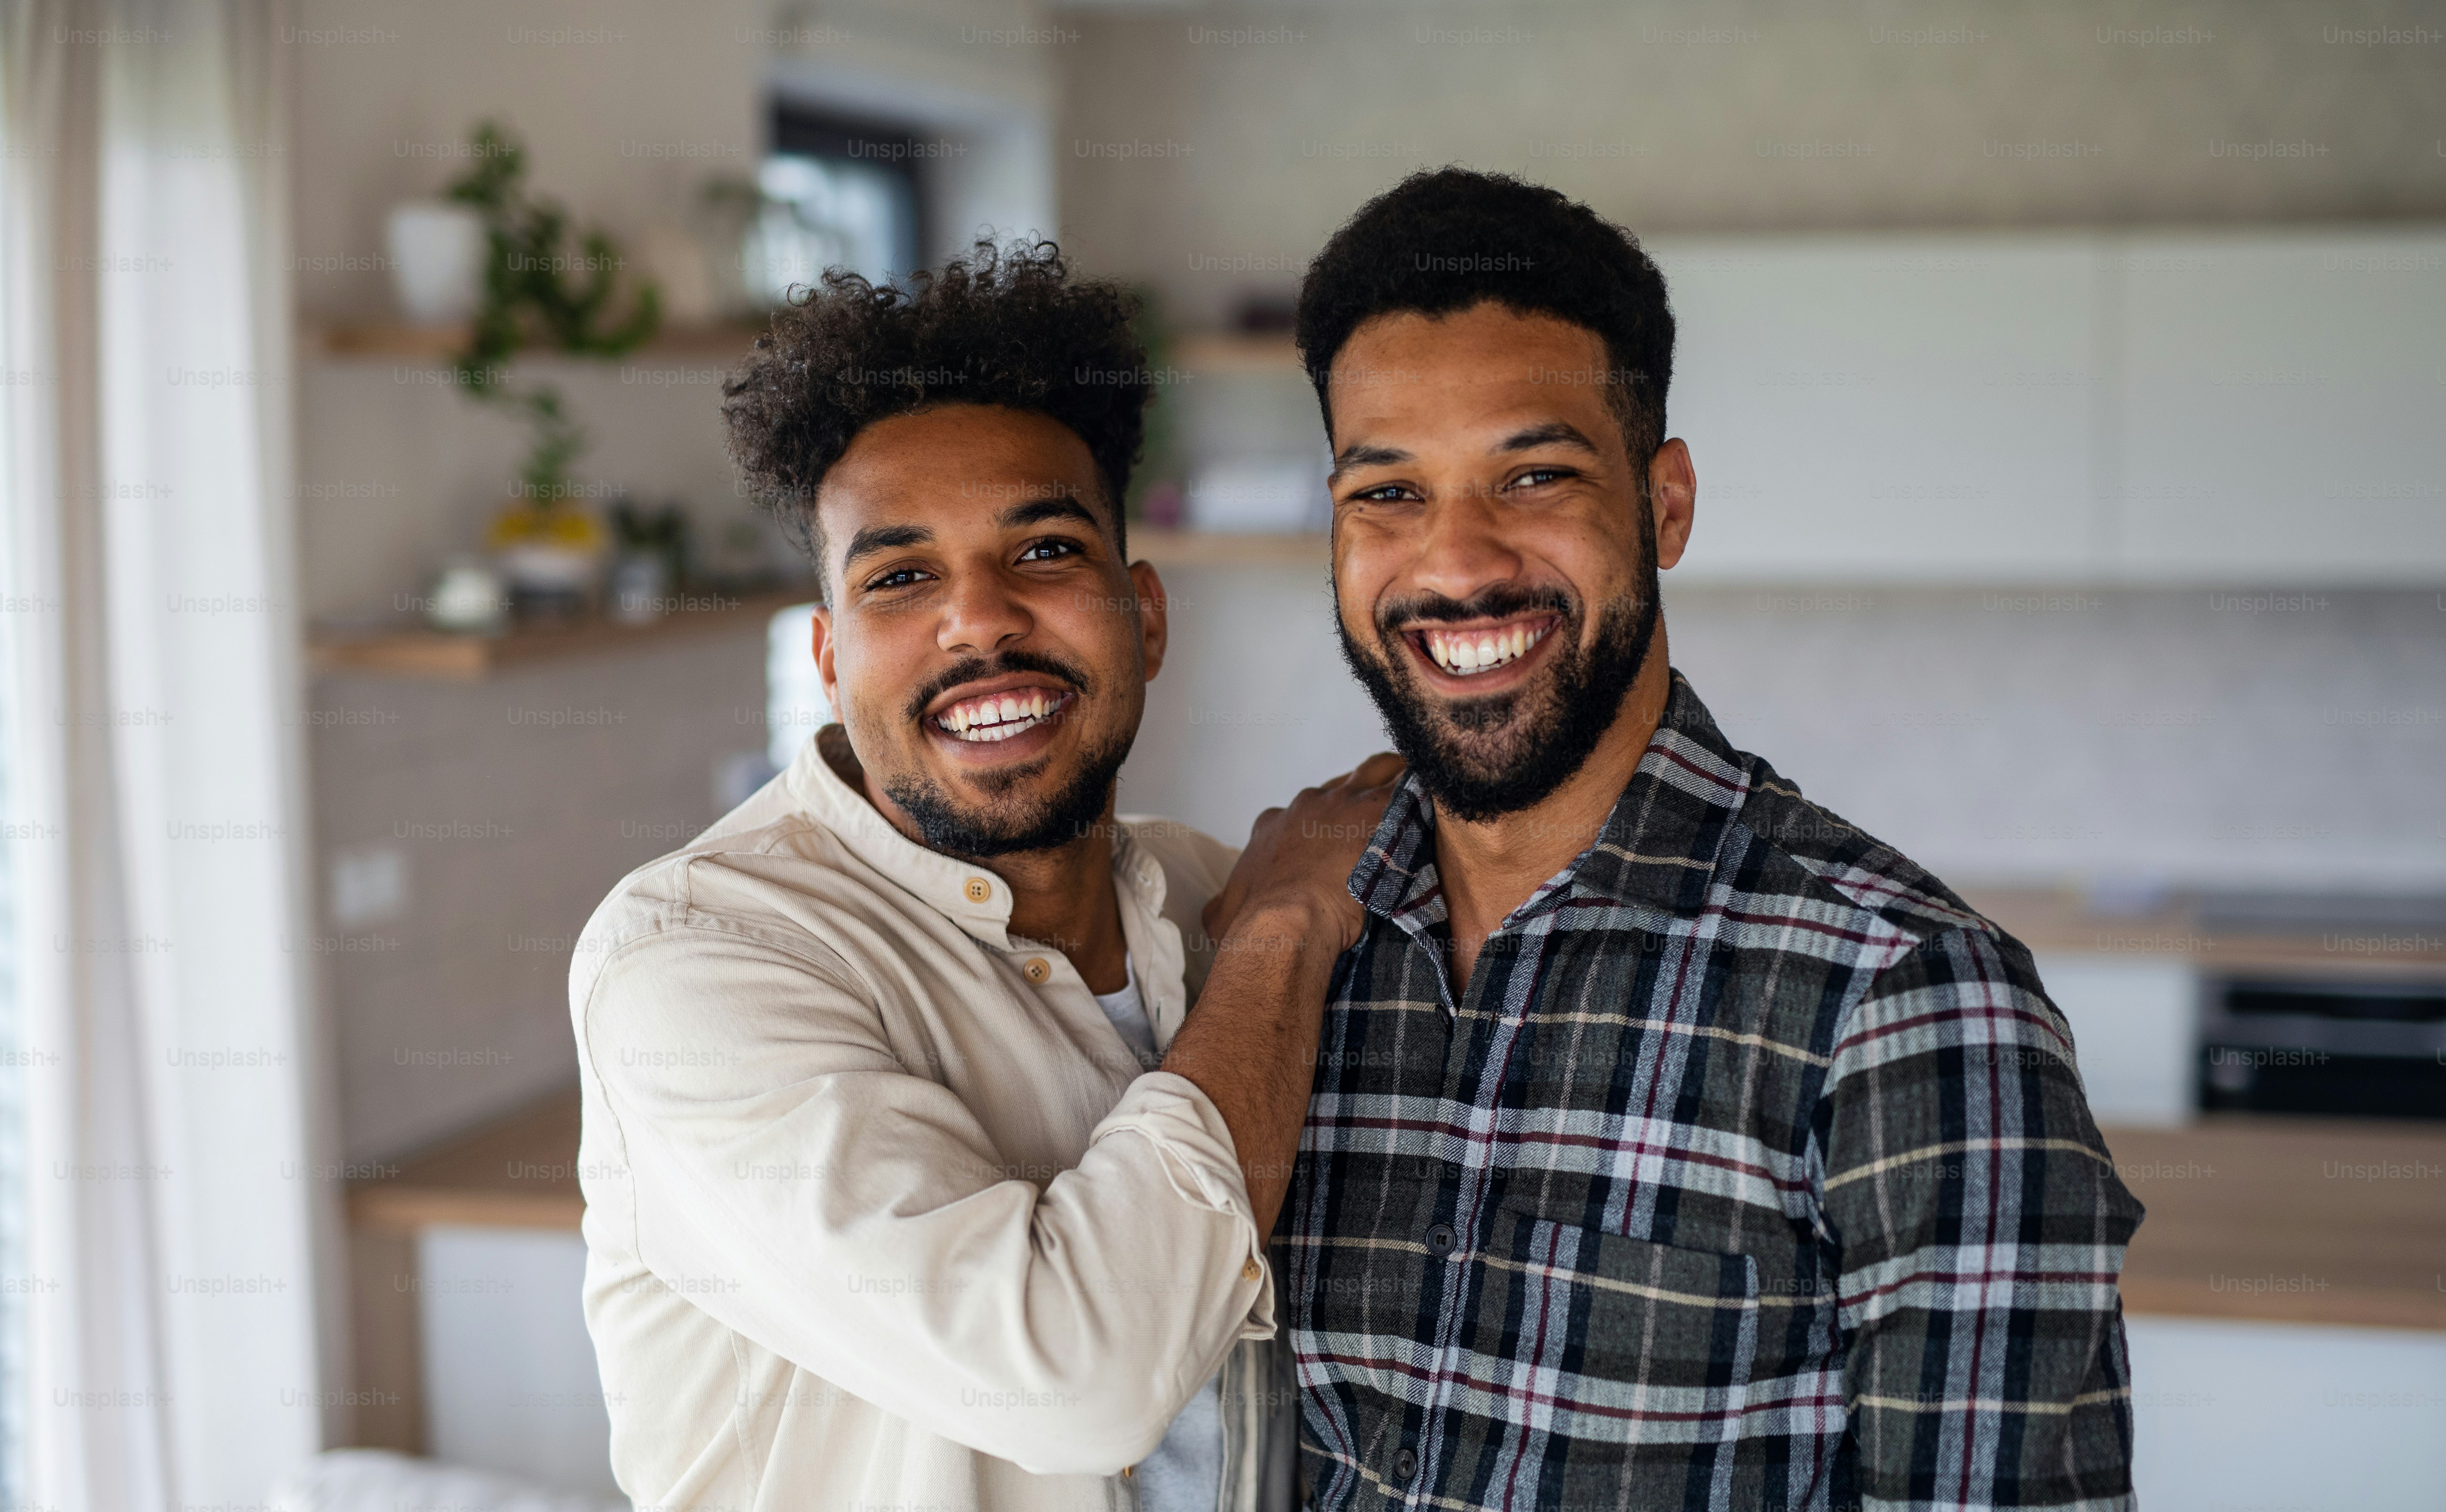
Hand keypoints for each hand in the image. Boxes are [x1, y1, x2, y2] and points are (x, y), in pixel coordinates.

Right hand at [1202, 753, 1405, 956]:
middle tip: (1378, 823)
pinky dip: (1420, 791)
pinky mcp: (1374, 811)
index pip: (1299, 813)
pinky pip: (1406, 784)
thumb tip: (1213, 918)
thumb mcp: (1222, 918)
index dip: (1320, 826)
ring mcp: (1340, 803)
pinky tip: (1437, 802)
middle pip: (1340, 786)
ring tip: (1416, 797)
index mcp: (1272, 827)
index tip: (1335, 847)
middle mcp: (1304, 806)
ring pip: (1376, 770)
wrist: (1284, 922)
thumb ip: (1221, 909)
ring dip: (1393, 780)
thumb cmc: (1255, 924)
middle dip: (1359, 798)